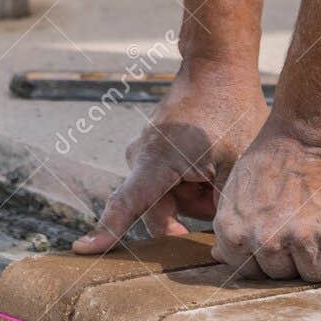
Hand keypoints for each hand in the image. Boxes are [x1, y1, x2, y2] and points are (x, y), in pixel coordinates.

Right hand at [72, 70, 268, 253]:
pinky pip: (170, 182)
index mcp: (157, 161)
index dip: (107, 232)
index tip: (83, 251)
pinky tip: (211, 162)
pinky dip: (192, 180)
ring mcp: (145, 154)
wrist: (217, 69)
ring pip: (169, 198)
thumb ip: (222, 206)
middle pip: (161, 212)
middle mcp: (140, 158)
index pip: (127, 205)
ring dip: (196, 193)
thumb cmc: (230, 112)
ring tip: (219, 166)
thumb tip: (217, 243)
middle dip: (194, 208)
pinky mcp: (153, 152)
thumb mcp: (237, 164)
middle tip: (221, 185)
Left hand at [211, 116, 320, 281]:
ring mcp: (302, 239)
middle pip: (285, 277)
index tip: (282, 244)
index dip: (270, 260)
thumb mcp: (235, 191)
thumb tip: (220, 257)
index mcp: (235, 232)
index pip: (252, 274)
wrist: (310, 131)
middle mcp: (266, 241)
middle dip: (296, 260)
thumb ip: (230, 229)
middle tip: (306, 230)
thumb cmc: (274, 156)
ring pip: (316, 276)